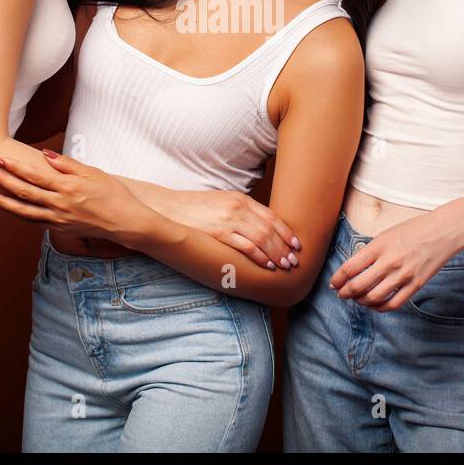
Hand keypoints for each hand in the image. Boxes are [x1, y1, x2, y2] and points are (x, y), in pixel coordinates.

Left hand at [0, 148, 140, 242]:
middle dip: (1, 181)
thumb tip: (46, 154)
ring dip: (2, 202)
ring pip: (23, 211)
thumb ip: (68, 164)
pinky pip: (33, 221)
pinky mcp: (59, 228)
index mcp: (68, 187)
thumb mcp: (94, 173)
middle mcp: (60, 204)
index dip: (15, 167)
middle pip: (24, 192)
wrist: (125, 223)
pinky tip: (6, 208)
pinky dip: (17, 215)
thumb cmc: (113, 194)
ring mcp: (58, 218)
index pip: (35, 176)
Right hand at [151, 190, 299, 270]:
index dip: (286, 232)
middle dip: (285, 246)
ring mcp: (228, 220)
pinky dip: (260, 257)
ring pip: (262, 238)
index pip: (271, 216)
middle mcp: (237, 207)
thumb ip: (239, 212)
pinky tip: (267, 265)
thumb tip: (258, 228)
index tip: (296, 244)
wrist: (167, 209)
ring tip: (285, 265)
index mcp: (240, 199)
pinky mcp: (218, 233)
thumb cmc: (193, 209)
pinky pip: (246, 246)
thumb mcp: (220, 203)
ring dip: (276, 253)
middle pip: (270, 229)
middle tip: (295, 260)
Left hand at [329, 209, 461, 310]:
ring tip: (358, 299)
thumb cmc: (413, 230)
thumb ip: (371, 251)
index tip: (333, 284)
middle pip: (358, 286)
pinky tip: (375, 305)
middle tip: (341, 294)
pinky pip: (394, 303)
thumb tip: (354, 269)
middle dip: (345, 293)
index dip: (337, 279)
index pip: (350, 268)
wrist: (443, 231)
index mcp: (379, 246)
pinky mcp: (416, 284)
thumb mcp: (386, 234)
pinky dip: (380, 308)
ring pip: (374, 297)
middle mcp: (389, 261)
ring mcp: (403, 275)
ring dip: (361, 301)